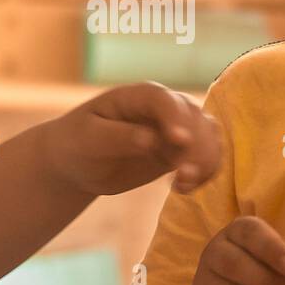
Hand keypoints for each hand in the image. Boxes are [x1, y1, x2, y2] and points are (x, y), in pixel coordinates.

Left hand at [43, 81, 221, 196]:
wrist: (78, 162)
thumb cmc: (77, 143)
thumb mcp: (89, 139)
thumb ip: (119, 137)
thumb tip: (150, 139)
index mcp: (138, 96)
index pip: (165, 100)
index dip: (176, 118)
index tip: (180, 141)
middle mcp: (163, 107)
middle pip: (194, 117)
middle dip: (195, 146)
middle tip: (183, 175)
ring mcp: (175, 127)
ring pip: (208, 135)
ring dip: (205, 160)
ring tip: (183, 184)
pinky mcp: (180, 150)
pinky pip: (206, 156)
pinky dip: (205, 172)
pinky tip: (184, 188)